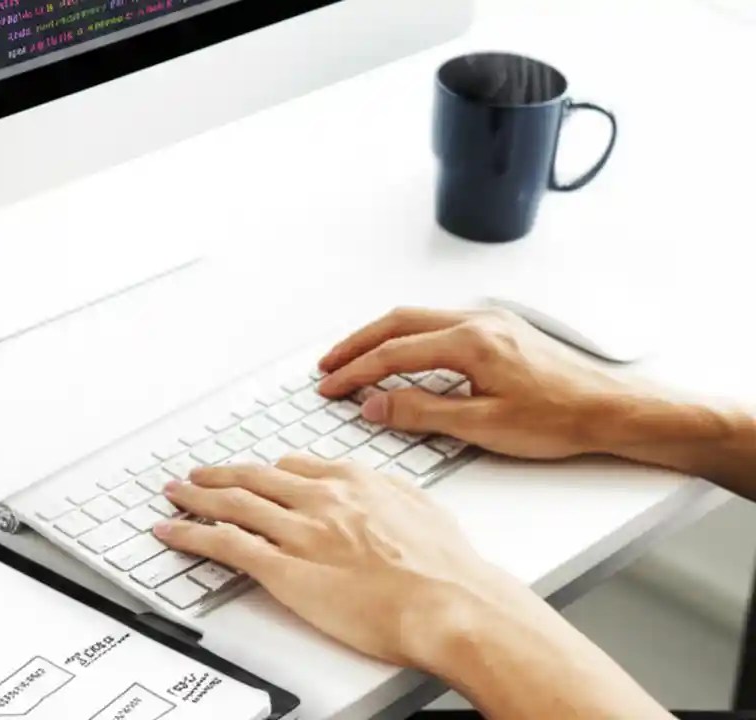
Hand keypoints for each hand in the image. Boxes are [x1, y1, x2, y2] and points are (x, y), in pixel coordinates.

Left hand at [153, 456, 674, 719]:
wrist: (451, 602)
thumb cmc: (449, 570)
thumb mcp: (424, 511)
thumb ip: (394, 498)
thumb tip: (386, 497)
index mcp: (355, 482)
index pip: (297, 467)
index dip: (267, 471)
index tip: (254, 472)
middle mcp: (321, 498)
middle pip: (255, 478)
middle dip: (221, 475)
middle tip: (197, 474)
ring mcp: (299, 531)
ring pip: (232, 504)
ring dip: (196, 497)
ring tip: (175, 493)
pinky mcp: (283, 567)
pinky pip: (223, 543)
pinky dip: (190, 533)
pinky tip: (171, 530)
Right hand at [316, 306, 643, 459]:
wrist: (613, 409)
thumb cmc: (560, 420)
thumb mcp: (484, 426)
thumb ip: (423, 412)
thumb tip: (376, 406)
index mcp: (470, 343)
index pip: (394, 354)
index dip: (355, 372)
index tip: (329, 387)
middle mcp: (477, 321)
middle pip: (398, 322)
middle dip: (357, 344)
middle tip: (327, 366)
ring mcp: (490, 321)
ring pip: (418, 318)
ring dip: (381, 336)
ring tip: (355, 358)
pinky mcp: (500, 329)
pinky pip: (439, 322)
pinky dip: (409, 335)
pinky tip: (402, 353)